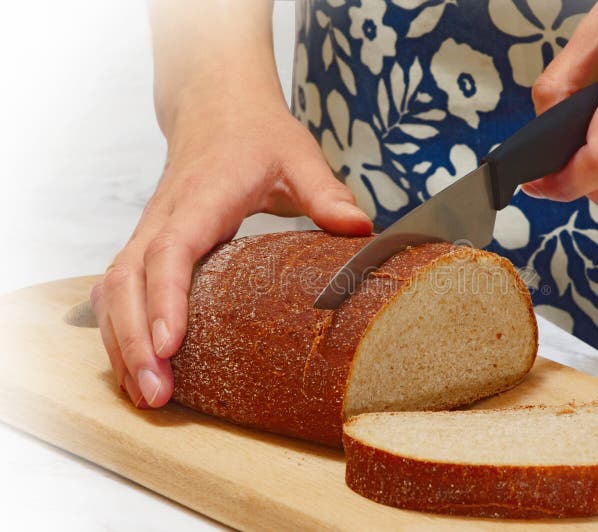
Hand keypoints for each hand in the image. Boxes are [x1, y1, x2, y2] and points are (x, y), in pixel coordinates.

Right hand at [91, 90, 371, 408]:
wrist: (217, 109)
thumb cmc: (258, 136)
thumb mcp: (299, 156)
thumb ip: (327, 192)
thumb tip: (361, 231)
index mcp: (202, 198)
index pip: (171, 250)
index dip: (165, 299)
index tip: (169, 346)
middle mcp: (164, 218)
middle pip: (127, 281)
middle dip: (134, 341)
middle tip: (156, 394)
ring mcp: (149, 232)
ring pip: (112, 291)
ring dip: (121, 344)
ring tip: (144, 396)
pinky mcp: (147, 245)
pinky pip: (117, 291)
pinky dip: (119, 331)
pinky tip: (135, 368)